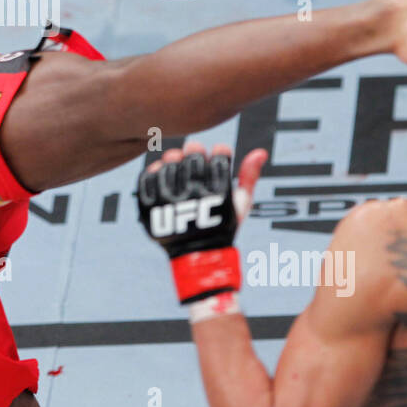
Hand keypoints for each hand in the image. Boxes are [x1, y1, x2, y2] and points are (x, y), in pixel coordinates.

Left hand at [137, 140, 267, 303]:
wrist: (198, 255)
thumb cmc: (222, 226)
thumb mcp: (241, 203)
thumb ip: (249, 176)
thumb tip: (260, 152)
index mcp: (219, 196)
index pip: (219, 158)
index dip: (220, 151)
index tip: (219, 153)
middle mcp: (194, 198)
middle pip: (192, 157)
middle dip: (196, 152)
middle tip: (195, 155)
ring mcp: (170, 202)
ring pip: (169, 164)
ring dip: (175, 160)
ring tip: (180, 166)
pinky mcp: (150, 208)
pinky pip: (147, 178)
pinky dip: (154, 171)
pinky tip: (163, 173)